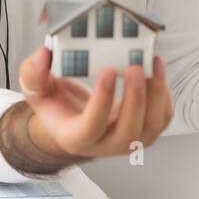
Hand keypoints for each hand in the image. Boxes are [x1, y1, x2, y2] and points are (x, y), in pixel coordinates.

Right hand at [16, 45, 173, 160]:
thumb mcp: (35, 87)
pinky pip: (162, 119)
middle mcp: (104, 146)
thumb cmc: (56, 102)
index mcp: (75, 137)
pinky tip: (157, 71)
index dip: (101, 101)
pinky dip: (164, 95)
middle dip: (135, 98)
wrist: (74, 118)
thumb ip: (33, 72)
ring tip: (153, 63)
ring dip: (156, 95)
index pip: (91, 127)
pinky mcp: (146, 132)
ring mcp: (128, 141)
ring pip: (150, 127)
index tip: (106, 71)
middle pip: (127, 131)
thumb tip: (44, 53)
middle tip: (136, 66)